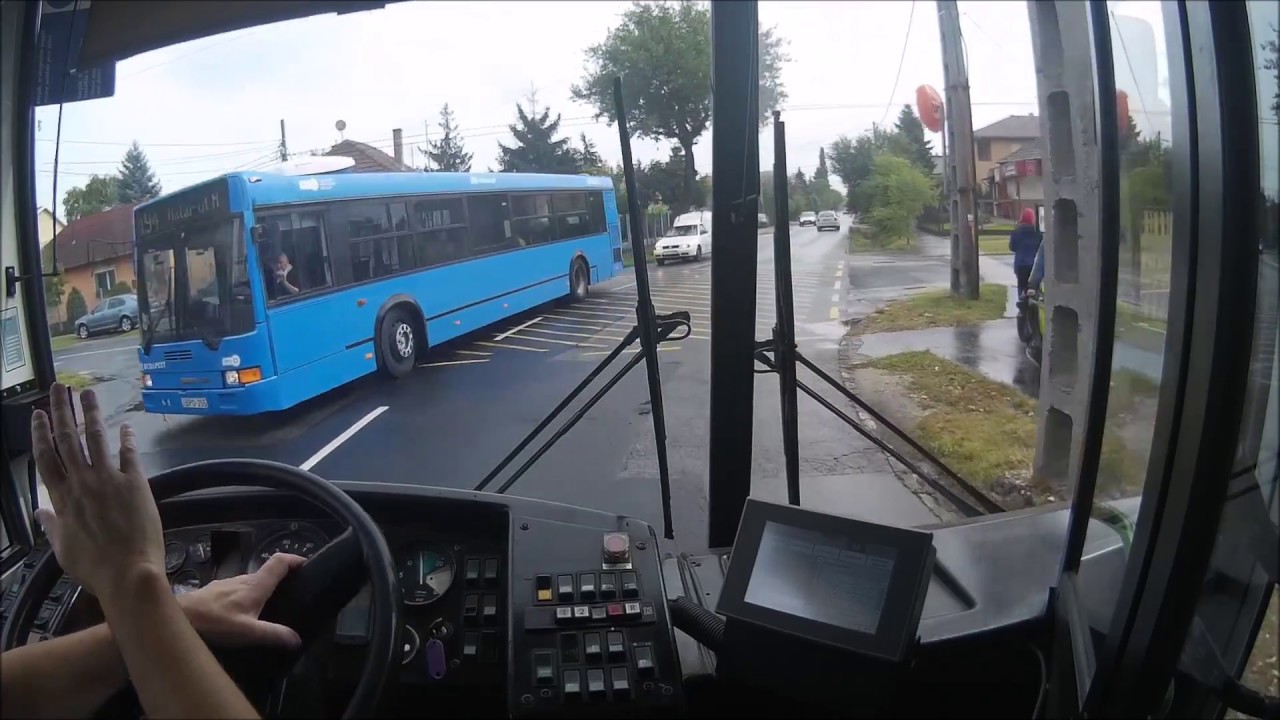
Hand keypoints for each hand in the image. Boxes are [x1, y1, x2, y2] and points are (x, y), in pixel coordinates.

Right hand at [32, 384, 162, 602]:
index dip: (40, 434)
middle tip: (59, 388)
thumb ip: (51, 527)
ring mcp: (108, 480)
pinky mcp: (134, 483)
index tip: (38, 414)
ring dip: (91, 413)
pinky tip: (126, 424)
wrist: (128, 573)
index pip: (46, 459)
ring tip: (87, 392)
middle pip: (67, 440)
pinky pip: (128, 454)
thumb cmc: (93, 567)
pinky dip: (126, 438)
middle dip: (61, 411)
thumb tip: (39, 513)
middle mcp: (82, 483)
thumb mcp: (63, 549)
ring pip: (95, 439)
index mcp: (62, 499)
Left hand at [177, 554, 304, 648]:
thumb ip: (274, 634)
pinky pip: (237, 589)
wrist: (177, 617)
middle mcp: (243, 579)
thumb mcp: (247, 632)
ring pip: (251, 580)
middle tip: (291, 594)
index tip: (307, 565)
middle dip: (281, 578)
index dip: (295, 559)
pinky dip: (245, 595)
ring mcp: (227, 583)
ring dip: (262, 588)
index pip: (279, 561)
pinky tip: (240, 613)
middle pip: (267, 571)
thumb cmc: (214, 622)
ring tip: (267, 606)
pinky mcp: (215, 590)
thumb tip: (298, 640)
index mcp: (255, 585)